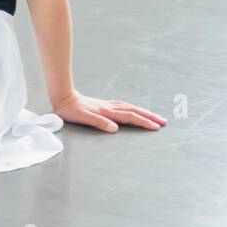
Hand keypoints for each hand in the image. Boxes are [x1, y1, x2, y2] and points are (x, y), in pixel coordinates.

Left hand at [52, 90, 166, 131]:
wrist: (63, 98)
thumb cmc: (71, 110)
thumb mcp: (83, 118)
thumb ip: (99, 123)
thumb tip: (114, 129)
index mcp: (107, 112)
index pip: (130, 117)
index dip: (144, 122)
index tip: (156, 127)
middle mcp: (110, 108)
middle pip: (134, 111)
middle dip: (149, 116)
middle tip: (164, 122)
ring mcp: (107, 105)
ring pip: (130, 107)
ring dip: (143, 112)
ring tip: (154, 116)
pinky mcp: (103, 104)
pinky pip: (123, 106)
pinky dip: (132, 108)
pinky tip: (132, 109)